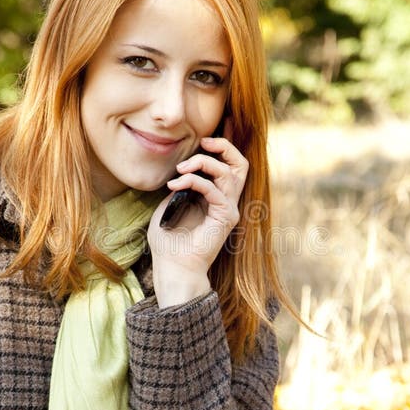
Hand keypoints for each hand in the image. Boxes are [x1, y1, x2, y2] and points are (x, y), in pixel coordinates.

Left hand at [146, 128, 247, 307]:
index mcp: (216, 198)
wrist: (173, 267)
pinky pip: (214, 190)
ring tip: (180, 169)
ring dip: (202, 163)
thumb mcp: (170, 205)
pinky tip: (176, 185)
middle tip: (203, 142)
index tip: (199, 142)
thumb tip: (180, 170)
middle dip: (224, 146)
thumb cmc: (169, 242)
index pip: (228, 166)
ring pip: (229, 172)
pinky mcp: (225, 218)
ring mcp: (228, 210)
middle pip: (241, 164)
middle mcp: (227, 202)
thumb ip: (179, 187)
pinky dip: (194, 181)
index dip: (219, 149)